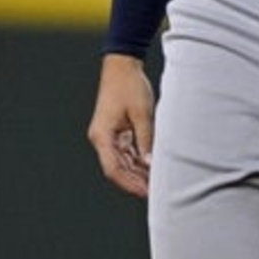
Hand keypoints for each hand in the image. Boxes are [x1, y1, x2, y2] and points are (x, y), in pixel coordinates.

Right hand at [88, 53, 155, 197]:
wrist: (122, 66)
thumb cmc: (130, 86)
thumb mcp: (142, 114)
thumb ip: (146, 140)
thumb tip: (150, 163)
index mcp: (102, 136)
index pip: (113, 168)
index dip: (129, 183)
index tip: (145, 192)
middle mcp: (102, 138)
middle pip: (117, 168)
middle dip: (135, 181)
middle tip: (155, 192)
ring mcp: (109, 135)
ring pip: (122, 162)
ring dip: (137, 172)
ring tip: (156, 182)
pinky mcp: (117, 131)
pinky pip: (126, 152)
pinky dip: (138, 160)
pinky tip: (152, 167)